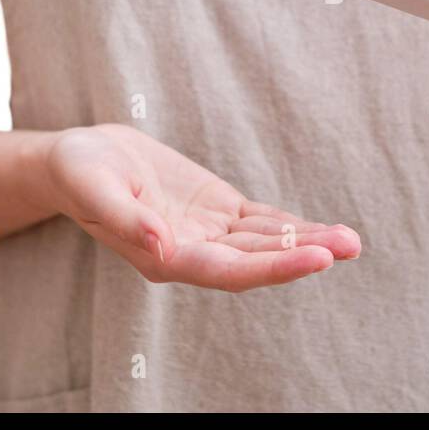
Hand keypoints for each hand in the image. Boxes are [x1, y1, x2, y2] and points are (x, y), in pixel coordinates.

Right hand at [41, 123, 360, 290]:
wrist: (77, 159)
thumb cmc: (78, 172)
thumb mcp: (92, 186)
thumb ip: (125, 218)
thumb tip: (162, 244)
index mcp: (163, 256)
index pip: (229, 270)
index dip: (274, 266)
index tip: (318, 258)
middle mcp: (191, 251)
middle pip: (256, 260)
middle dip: (303, 254)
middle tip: (349, 246)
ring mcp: (206, 232)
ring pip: (264, 241)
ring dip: (306, 241)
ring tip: (351, 240)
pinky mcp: (214, 209)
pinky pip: (258, 221)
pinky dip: (289, 225)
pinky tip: (321, 230)